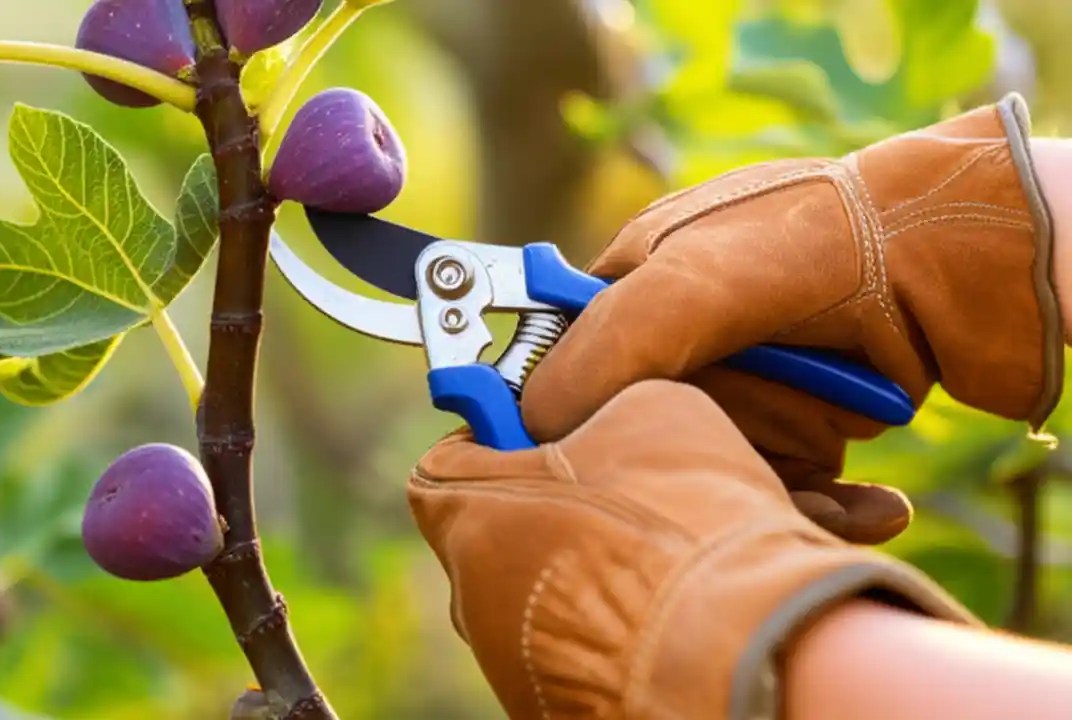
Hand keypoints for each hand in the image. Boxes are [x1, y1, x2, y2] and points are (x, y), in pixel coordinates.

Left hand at [411, 380, 973, 718]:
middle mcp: (474, 600)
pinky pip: (572, 649)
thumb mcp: (652, 407)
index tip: (543, 429)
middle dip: (545, 506)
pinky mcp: (555, 710)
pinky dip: (607, 627)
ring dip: (580, 569)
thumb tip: (601, 412)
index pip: (446, 459)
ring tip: (658, 557)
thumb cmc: (690, 529)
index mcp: (472, 514)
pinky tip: (669, 612)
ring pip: (535, 594)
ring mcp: (513, 665)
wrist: (750, 654)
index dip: (498, 435)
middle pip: (491, 531)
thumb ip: (597, 400)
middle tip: (617, 490)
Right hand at [521, 92, 1063, 543]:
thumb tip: (533, 424)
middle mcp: (682, 341)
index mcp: (631, 287)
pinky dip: (828, 508)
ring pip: (717, 475)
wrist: (946, 254)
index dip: (574, 419)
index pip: (568, 369)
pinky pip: (786, 487)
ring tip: (829, 498)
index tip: (586, 461)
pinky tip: (872, 507)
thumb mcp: (686, 284)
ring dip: (775, 493)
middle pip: (647, 439)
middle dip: (694, 464)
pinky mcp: (801, 422)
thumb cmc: (808, 243)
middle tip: (733, 474)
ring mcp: (745, 384)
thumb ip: (602, 346)